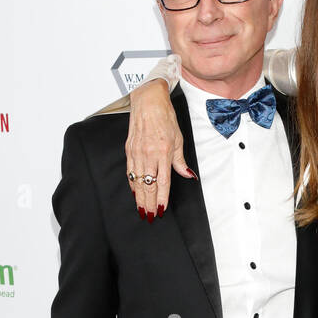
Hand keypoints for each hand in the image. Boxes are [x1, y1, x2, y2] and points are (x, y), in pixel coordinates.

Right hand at [125, 79, 192, 221]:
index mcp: (163, 152)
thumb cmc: (165, 117)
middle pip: (148, 185)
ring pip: (137, 181)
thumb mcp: (178, 139)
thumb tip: (187, 175)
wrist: (148, 101)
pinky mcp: (129, 150)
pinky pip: (130, 172)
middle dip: (149, 203)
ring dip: (140, 198)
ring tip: (142, 210)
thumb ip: (180, 160)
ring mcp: (137, 152)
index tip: (161, 210)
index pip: (163, 182)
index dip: (162, 198)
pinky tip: (134, 193)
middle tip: (150, 216)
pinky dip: (132, 184)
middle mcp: (149, 154)